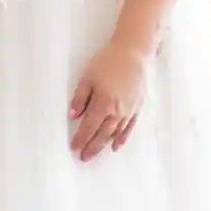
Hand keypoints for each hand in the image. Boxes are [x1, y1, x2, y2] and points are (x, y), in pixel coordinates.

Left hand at [69, 41, 150, 161]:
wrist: (134, 52)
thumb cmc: (109, 61)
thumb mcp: (88, 77)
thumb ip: (80, 98)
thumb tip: (73, 116)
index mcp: (103, 103)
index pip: (89, 127)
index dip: (81, 138)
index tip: (74, 147)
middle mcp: (117, 111)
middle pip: (102, 134)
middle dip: (91, 147)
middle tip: (83, 157)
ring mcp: (128, 110)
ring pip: (114, 133)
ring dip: (104, 145)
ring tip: (95, 154)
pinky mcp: (137, 107)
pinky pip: (129, 127)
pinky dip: (122, 138)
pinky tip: (116, 145)